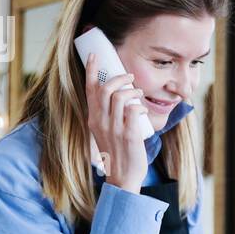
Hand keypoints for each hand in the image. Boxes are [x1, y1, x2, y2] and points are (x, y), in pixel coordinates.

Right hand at [84, 52, 148, 192]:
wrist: (121, 177)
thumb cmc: (116, 154)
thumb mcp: (104, 133)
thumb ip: (107, 116)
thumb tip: (119, 98)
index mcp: (93, 120)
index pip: (90, 91)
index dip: (91, 71)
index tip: (94, 56)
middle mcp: (101, 122)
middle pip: (106, 89)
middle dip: (120, 78)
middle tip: (131, 77)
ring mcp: (114, 128)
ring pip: (120, 97)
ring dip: (133, 92)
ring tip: (140, 96)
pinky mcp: (129, 135)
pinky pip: (133, 111)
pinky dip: (141, 107)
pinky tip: (144, 111)